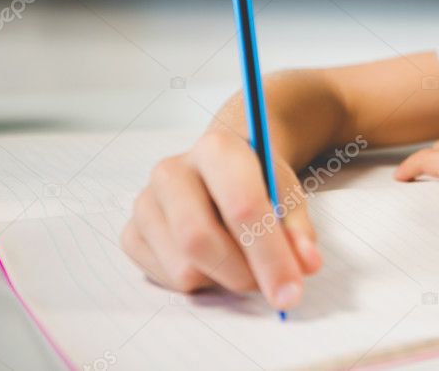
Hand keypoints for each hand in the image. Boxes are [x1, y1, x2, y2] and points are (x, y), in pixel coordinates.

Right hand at [121, 129, 322, 309]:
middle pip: (199, 239)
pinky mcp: (132, 233)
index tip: (291, 290)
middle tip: (270, 287)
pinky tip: (214, 259)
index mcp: (216, 148)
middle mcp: (171, 171)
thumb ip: (298, 229)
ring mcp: (145, 202)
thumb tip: (307, 264)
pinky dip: (200, 282)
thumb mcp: (287, 193)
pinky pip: (166, 279)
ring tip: (242, 260)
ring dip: (223, 279)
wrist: (224, 166)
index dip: (270, 255)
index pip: (242, 207)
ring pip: (183, 267)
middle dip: (242, 274)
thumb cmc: (258, 180)